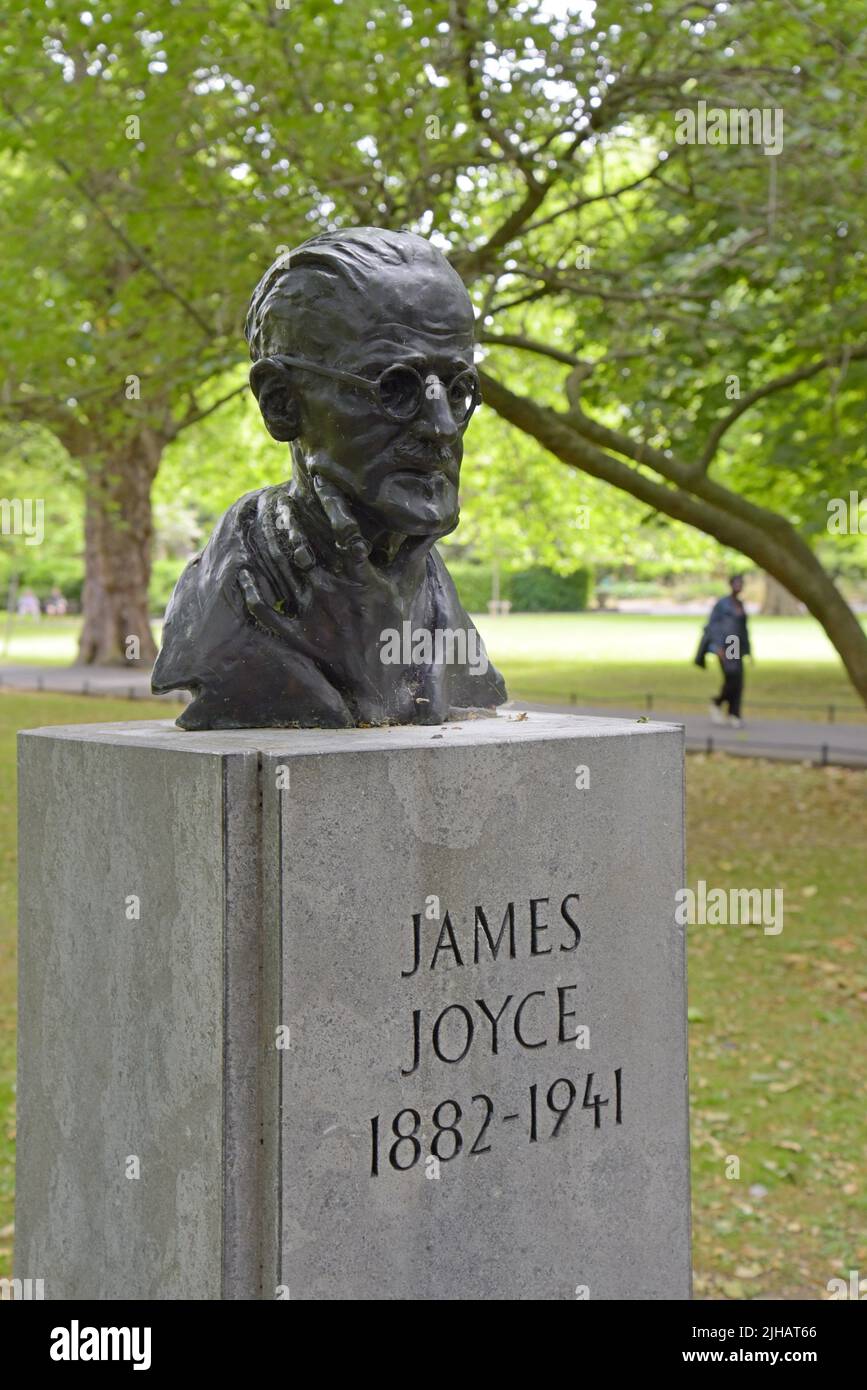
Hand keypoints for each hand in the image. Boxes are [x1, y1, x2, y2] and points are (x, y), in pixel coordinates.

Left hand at [239, 474, 442, 721]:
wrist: (376, 683)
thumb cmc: (392, 629)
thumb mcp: (407, 588)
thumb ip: (417, 550)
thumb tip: (435, 519)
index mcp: (360, 579)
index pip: (345, 533)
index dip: (332, 503)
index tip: (321, 479)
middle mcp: (333, 593)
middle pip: (302, 547)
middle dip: (289, 517)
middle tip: (279, 494)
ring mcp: (311, 614)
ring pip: (281, 570)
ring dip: (269, 542)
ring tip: (262, 515)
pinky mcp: (295, 635)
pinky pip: (264, 611)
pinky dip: (251, 591)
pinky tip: (242, 571)